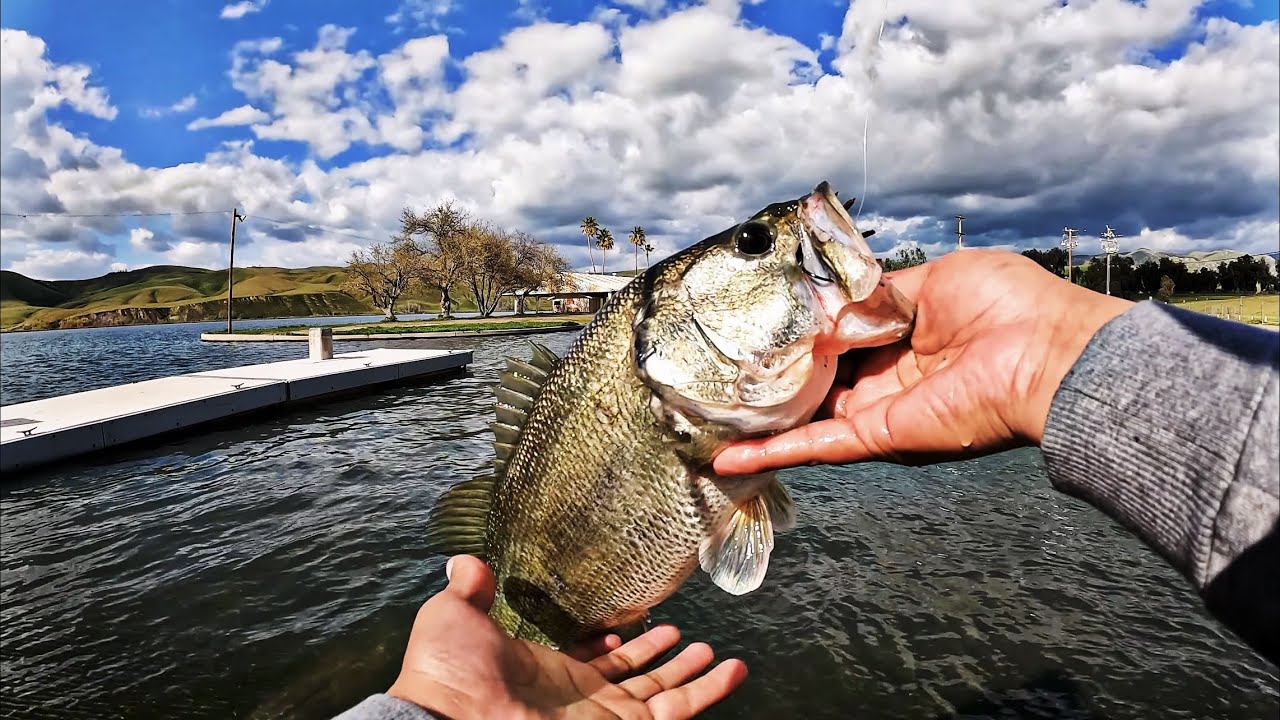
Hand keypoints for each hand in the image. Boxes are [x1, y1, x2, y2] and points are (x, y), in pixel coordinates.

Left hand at [387, 555, 747, 719]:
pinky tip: (734, 669)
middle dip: (662, 660)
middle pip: (634, 679)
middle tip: (687, 638)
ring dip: (694, 674)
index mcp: (547, 672)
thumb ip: (467, 590)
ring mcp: (606, 717)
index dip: (615, 643)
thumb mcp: (451, 617)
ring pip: (665, 695)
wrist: (454, 718)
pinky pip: (678, 711)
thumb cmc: (446, 673)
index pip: (592, 660)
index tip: (636, 623)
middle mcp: (581, 699)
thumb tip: (466, 561)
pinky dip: (709, 691)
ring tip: (722, 655)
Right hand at [713, 249, 1132, 473]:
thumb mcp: (935, 280)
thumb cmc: (1011, 306)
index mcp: (906, 336)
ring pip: (809, 417)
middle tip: (722, 367)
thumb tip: (831, 299)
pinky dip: (772, 453)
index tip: (763, 324)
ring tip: (707, 411)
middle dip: (775, 376)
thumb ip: (878, 293)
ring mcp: (881, 411)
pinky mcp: (879, 436)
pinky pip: (817, 446)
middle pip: (819, 379)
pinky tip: (728, 457)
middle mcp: (890, 378)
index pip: (842, 338)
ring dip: (763, 417)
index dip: (804, 332)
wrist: (1050, 355)